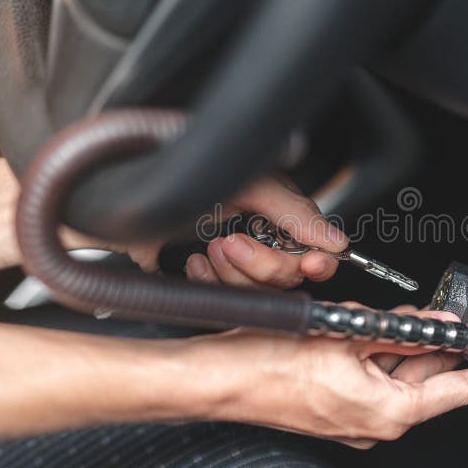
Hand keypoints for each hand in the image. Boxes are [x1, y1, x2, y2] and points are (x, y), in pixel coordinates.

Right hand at [179, 306, 467, 448]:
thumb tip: (433, 323)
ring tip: (404, 319)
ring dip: (405, 348)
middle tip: (451, 319)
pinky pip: (373, 381)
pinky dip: (380, 357)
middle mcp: (376, 424)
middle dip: (439, 347)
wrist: (223, 378)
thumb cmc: (271, 362)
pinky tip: (376, 333)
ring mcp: (356, 420)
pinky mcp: (338, 411)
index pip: (458, 391)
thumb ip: (400, 330)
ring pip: (398, 378)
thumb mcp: (349, 333)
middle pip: (427, 381)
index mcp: (389, 412)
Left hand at [184, 175, 346, 288]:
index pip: (315, 250)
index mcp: (280, 211)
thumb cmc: (184, 169)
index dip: (318, 261)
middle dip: (262, 263)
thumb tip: (336, 241)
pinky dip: (209, 282)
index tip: (312, 263)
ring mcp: (234, 260)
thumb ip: (296, 212)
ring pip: (258, 292)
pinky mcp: (206, 277)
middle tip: (233, 242)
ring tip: (211, 247)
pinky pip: (223, 298)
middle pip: (287, 277)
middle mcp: (261, 236)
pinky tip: (195, 262)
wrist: (132, 193)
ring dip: (233, 273)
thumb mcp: (249, 184)